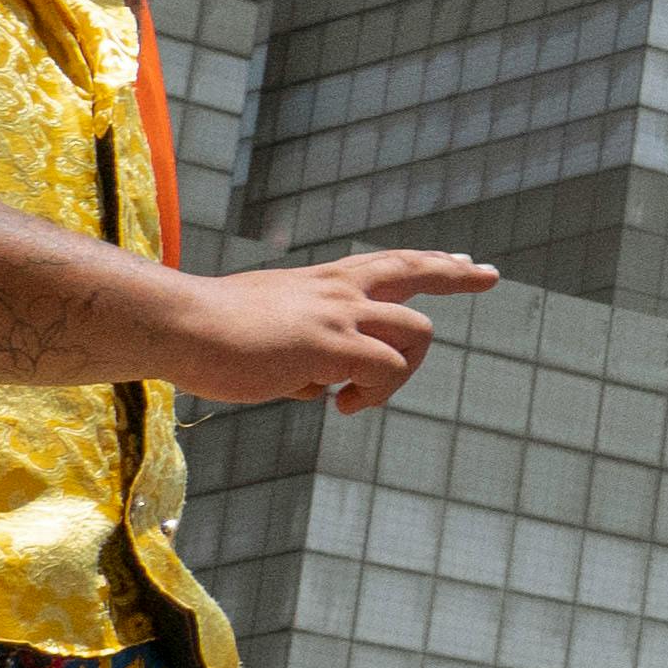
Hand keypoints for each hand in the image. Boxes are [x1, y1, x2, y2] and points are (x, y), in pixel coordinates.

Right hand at [164, 246, 499, 407]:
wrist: (176, 325)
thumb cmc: (208, 336)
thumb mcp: (267, 334)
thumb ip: (302, 352)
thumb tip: (319, 384)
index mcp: (321, 283)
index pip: (388, 264)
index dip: (430, 264)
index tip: (465, 262)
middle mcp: (337, 290)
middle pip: (416, 272)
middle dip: (456, 276)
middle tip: (490, 275)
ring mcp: (338, 314)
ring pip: (419, 331)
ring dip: (402, 372)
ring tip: (356, 398)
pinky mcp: (331, 344)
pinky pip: (386, 369)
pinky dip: (374, 393)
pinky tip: (341, 404)